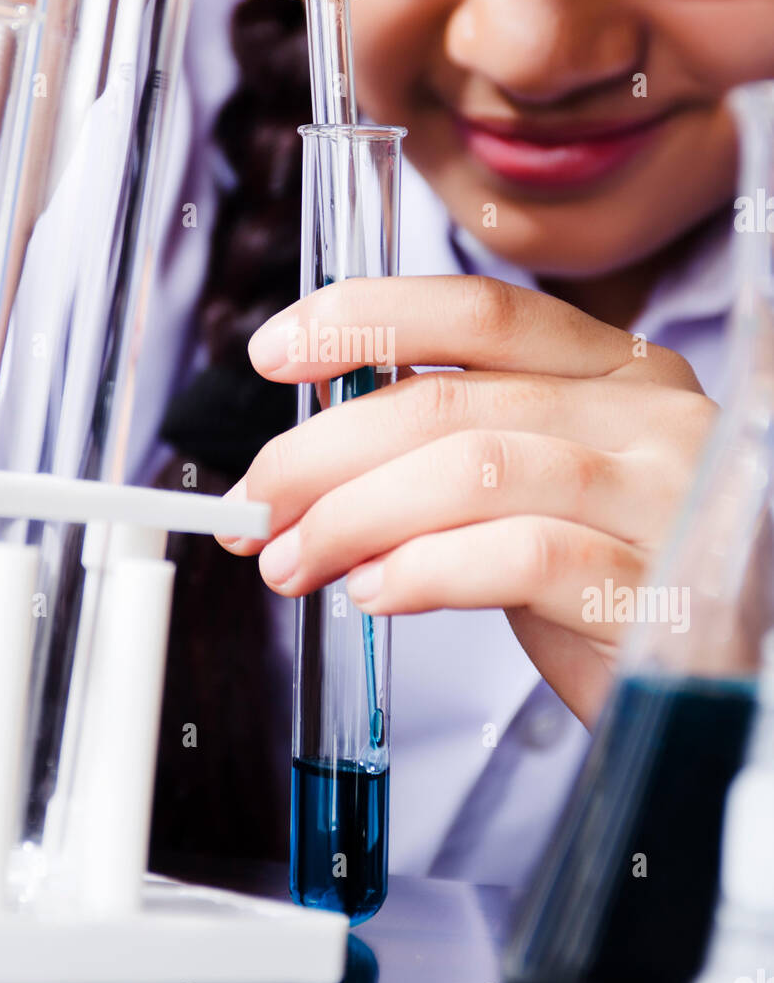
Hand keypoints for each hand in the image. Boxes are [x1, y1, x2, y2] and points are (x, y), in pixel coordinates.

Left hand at [219, 276, 717, 726]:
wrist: (734, 670)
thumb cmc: (629, 576)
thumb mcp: (549, 488)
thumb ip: (460, 450)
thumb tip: (320, 450)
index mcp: (614, 371)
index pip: (479, 312)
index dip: (365, 319)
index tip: (274, 350)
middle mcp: (643, 415)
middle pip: (447, 402)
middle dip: (322, 453)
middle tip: (256, 500)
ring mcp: (658, 495)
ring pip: (471, 470)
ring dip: (353, 517)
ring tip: (295, 558)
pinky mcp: (654, 585)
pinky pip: (517, 556)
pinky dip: (424, 570)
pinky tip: (377, 592)